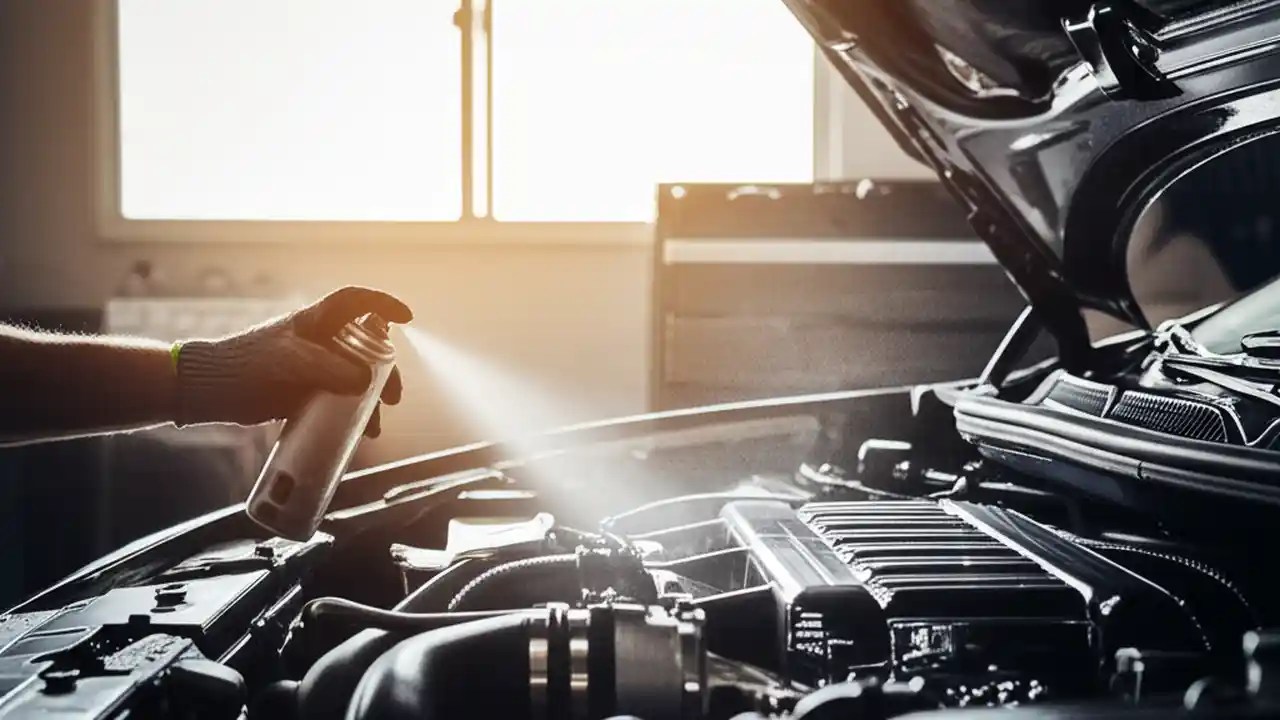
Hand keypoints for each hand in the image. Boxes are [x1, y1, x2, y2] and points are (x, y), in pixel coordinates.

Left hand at [174, 286, 412, 435]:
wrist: (207, 390)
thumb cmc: (246, 365)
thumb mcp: (292, 363)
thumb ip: (331, 370)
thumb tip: (366, 385)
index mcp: (315, 321)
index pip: (356, 301)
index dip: (383, 304)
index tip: (408, 319)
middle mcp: (318, 341)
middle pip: (366, 349)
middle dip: (385, 373)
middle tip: (391, 398)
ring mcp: (311, 368)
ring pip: (354, 379)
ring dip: (370, 401)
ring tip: (374, 428)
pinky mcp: (302, 392)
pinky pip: (336, 401)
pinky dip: (350, 416)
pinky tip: (357, 434)